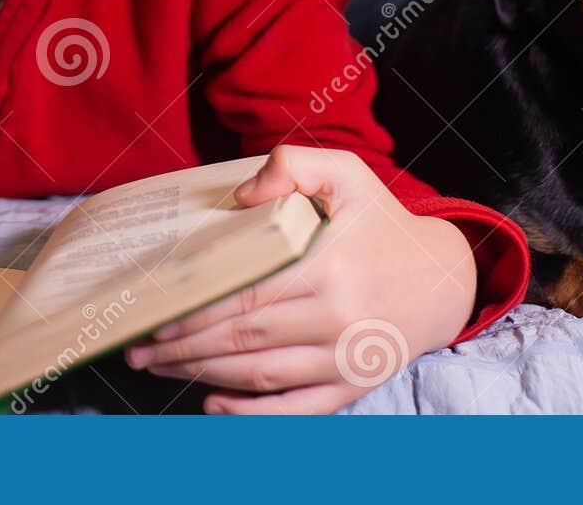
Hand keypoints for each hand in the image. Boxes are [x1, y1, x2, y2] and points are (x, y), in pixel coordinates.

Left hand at [124, 146, 476, 413]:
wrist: (443, 279)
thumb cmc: (383, 223)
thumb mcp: (347, 174)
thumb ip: (293, 167)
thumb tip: (240, 197)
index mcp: (330, 268)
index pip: (245, 295)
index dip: (193, 310)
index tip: (154, 312)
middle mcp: (338, 319)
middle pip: (243, 339)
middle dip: (183, 347)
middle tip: (139, 348)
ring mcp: (346, 360)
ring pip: (260, 376)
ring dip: (202, 376)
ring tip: (160, 368)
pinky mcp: (352, 387)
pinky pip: (295, 411)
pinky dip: (250, 416)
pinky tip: (212, 405)